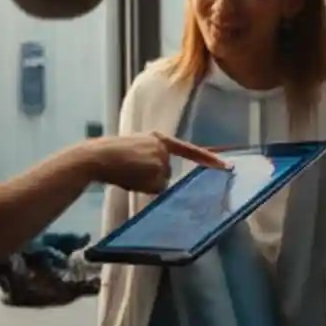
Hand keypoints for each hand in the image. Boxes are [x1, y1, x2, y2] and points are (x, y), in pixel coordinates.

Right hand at [86, 132, 229, 194]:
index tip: (226, 166)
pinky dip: (144, 186)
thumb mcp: (135, 153)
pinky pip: (156, 187)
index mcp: (157, 138)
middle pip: (167, 172)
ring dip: (146, 183)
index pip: (187, 150)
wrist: (99, 156)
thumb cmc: (111, 157)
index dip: (207, 158)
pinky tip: (130, 177)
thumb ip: (152, 161)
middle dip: (151, 177)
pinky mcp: (157, 166)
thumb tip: (162, 180)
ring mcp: (161, 156)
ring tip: (128, 172)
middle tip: (130, 171)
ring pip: (161, 181)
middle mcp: (162, 145)